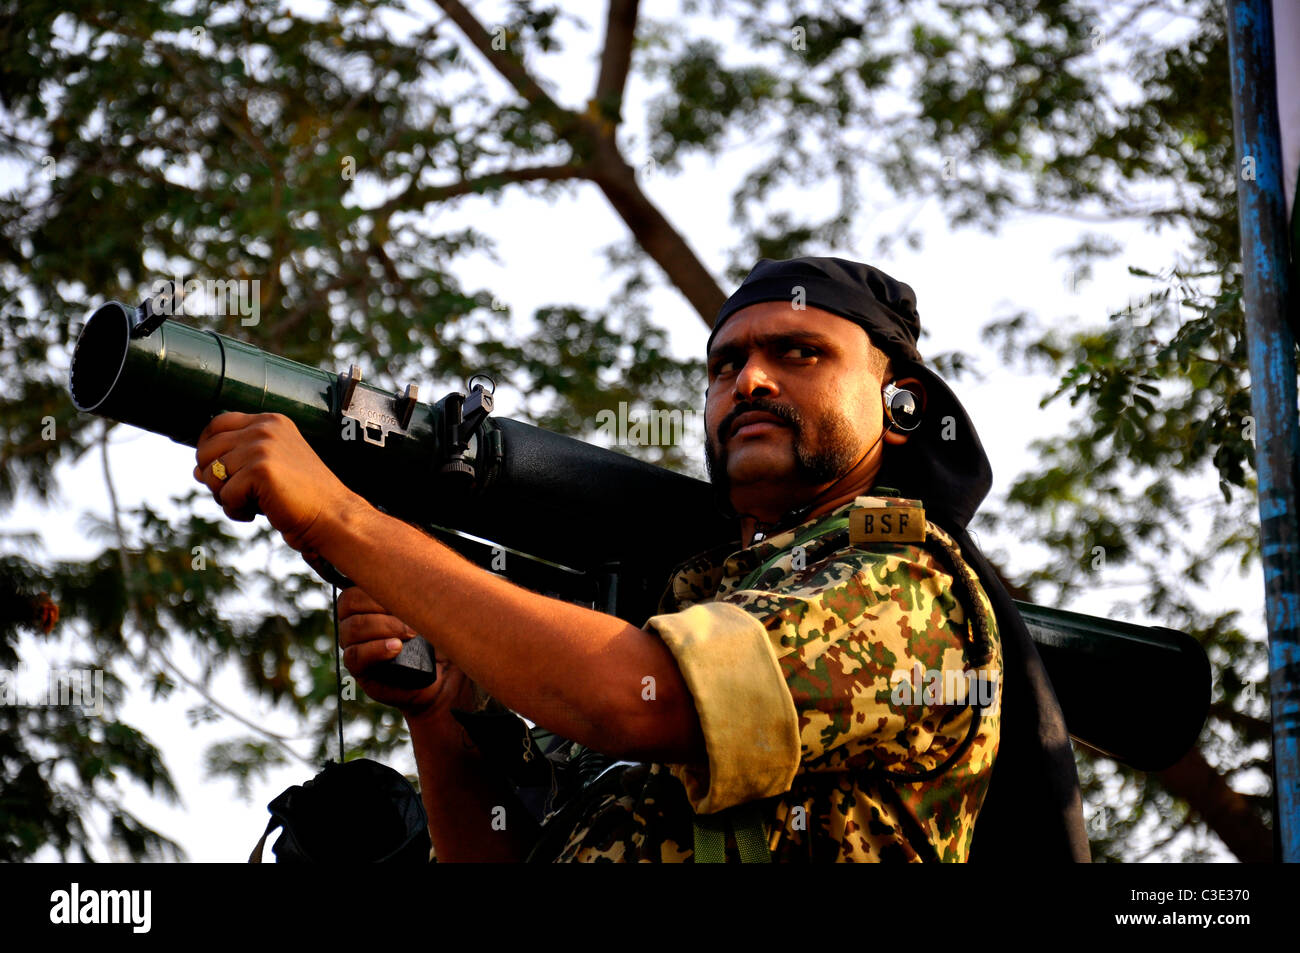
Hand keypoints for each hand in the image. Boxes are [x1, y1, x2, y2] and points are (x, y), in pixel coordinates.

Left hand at [192, 412, 362, 554]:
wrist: (332, 516)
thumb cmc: (302, 497)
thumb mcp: (268, 470)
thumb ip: (235, 463)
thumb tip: (196, 471)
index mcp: (270, 421)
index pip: (217, 424)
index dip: (207, 449)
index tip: (219, 473)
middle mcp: (265, 428)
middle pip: (206, 449)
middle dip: (213, 478)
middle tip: (238, 495)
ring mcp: (262, 446)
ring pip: (211, 473)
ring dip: (224, 497)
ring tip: (250, 505)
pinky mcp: (260, 470)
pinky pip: (226, 494)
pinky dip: (237, 510)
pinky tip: (257, 514)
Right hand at [337, 585, 474, 720]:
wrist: (451, 679)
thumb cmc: (444, 637)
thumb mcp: (436, 606)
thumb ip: (423, 586)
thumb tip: (420, 559)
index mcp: (372, 601)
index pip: (356, 582)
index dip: (373, 582)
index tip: (403, 588)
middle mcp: (360, 621)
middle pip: (348, 603)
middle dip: (379, 604)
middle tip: (410, 615)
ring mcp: (358, 645)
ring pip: (350, 629)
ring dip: (382, 627)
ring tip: (411, 634)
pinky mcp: (363, 671)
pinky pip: (354, 657)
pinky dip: (375, 650)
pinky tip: (396, 648)